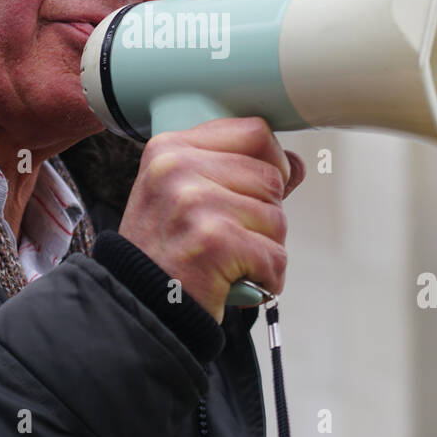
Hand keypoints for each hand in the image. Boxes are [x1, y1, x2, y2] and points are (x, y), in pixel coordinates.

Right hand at [117, 117, 304, 323]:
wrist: (140, 305)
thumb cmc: (163, 252)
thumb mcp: (183, 194)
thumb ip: (237, 172)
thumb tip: (296, 164)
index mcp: (170, 148)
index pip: (253, 131)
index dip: (270, 161)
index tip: (255, 189)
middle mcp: (178, 168)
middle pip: (271, 178)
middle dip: (265, 215)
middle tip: (231, 236)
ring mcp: (195, 203)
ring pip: (277, 218)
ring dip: (265, 248)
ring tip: (231, 259)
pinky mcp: (214, 241)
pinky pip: (275, 255)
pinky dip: (267, 277)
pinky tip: (239, 280)